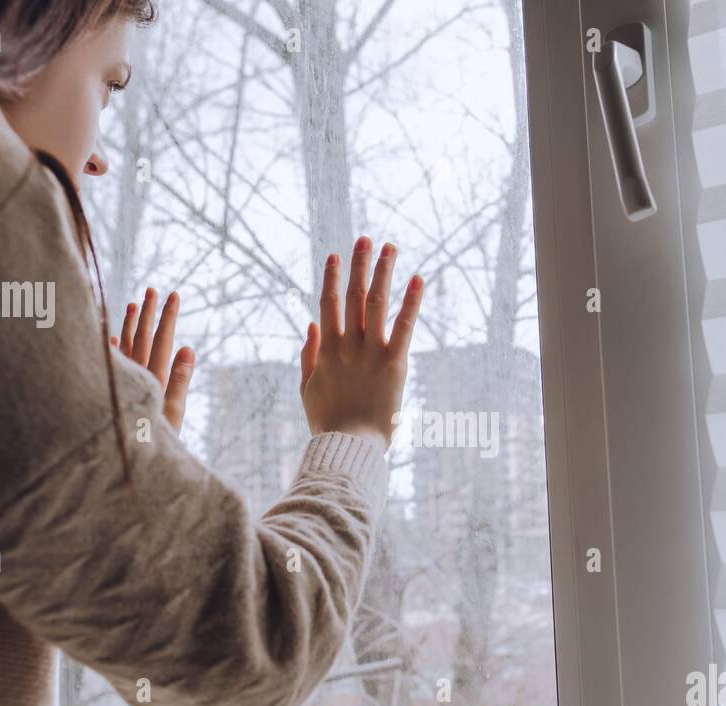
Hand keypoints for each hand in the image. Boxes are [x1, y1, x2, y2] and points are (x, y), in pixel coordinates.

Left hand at [112, 287, 195, 432]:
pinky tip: (109, 337)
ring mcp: (119, 383)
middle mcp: (134, 376)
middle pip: (140, 337)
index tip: (172, 295)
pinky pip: (106, 362)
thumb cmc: (154, 442)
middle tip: (151, 289)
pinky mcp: (107, 391)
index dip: (167, 316)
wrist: (125, 462)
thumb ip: (180, 380)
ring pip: (123, 346)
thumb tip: (188, 346)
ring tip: (131, 305)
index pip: (161, 339)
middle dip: (148, 312)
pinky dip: (108, 348)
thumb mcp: (174, 413)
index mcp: (153, 379)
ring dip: (127, 324)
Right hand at [300, 236, 421, 451]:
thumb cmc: (328, 423)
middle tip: (366, 239)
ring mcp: (370, 353)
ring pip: (376, 303)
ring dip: (383, 272)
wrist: (349, 447)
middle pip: (353, 295)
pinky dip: (411, 301)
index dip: (332, 277)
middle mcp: (347, 345)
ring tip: (390, 248)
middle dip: (359, 265)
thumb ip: (308, 355)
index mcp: (327, 350)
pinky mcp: (394, 364)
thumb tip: (311, 324)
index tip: (336, 254)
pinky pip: (404, 326)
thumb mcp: (307, 389)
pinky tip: (418, 278)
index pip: (328, 304)